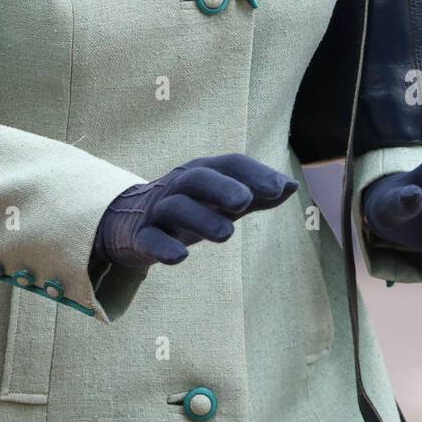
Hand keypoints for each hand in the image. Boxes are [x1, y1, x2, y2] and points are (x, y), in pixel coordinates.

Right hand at [92, 152, 298, 270]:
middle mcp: (179, 185)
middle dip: (222, 187)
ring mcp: (158, 209)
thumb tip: (292, 186)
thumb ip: (256, 194)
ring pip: (177, 207)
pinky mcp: (140, 236)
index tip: (280, 188)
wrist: (129, 222)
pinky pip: (150, 239)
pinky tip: (180, 257)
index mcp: (203, 172)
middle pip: (199, 178)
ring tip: (227, 235)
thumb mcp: (222, 200)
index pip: (229, 164)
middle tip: (245, 201)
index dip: (254, 174)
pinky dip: (164, 246)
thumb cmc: (189, 207)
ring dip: (201, 219)